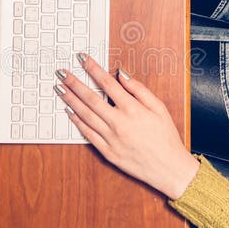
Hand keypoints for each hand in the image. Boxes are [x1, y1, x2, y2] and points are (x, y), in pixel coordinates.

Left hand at [55, 54, 199, 199]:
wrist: (169, 168)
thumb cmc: (166, 138)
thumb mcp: (159, 108)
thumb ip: (139, 89)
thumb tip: (121, 74)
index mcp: (132, 109)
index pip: (107, 83)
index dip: (93, 69)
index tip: (82, 59)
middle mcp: (119, 123)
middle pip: (90, 98)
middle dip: (74, 83)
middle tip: (61, 73)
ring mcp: (111, 139)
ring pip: (85, 115)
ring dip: (70, 100)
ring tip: (59, 89)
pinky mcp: (107, 152)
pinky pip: (88, 134)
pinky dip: (77, 122)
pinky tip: (69, 112)